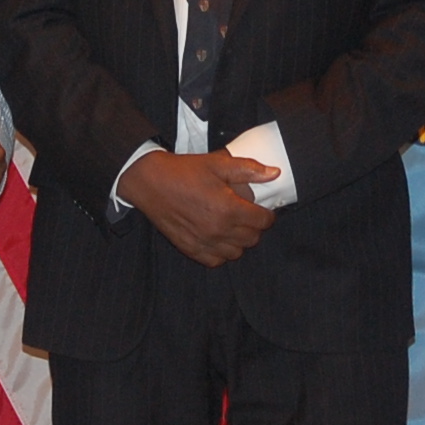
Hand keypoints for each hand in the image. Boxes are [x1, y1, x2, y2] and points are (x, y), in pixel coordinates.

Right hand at [119, 149, 276, 265]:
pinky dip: (221, 253)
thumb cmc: (184, 171)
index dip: (267, 215)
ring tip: (233, 227)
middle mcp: (218, 230)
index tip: (263, 210)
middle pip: (252, 239)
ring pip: (236, 253)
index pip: (263, 222)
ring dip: (239, 241)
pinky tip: (218, 238)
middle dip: (255, 227)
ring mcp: (204, 242)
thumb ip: (248, 169)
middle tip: (248, 216)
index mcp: (228, 208)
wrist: (150, 182)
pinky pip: (216, 261)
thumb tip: (274, 174)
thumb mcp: (218, 164)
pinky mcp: (190, 249)